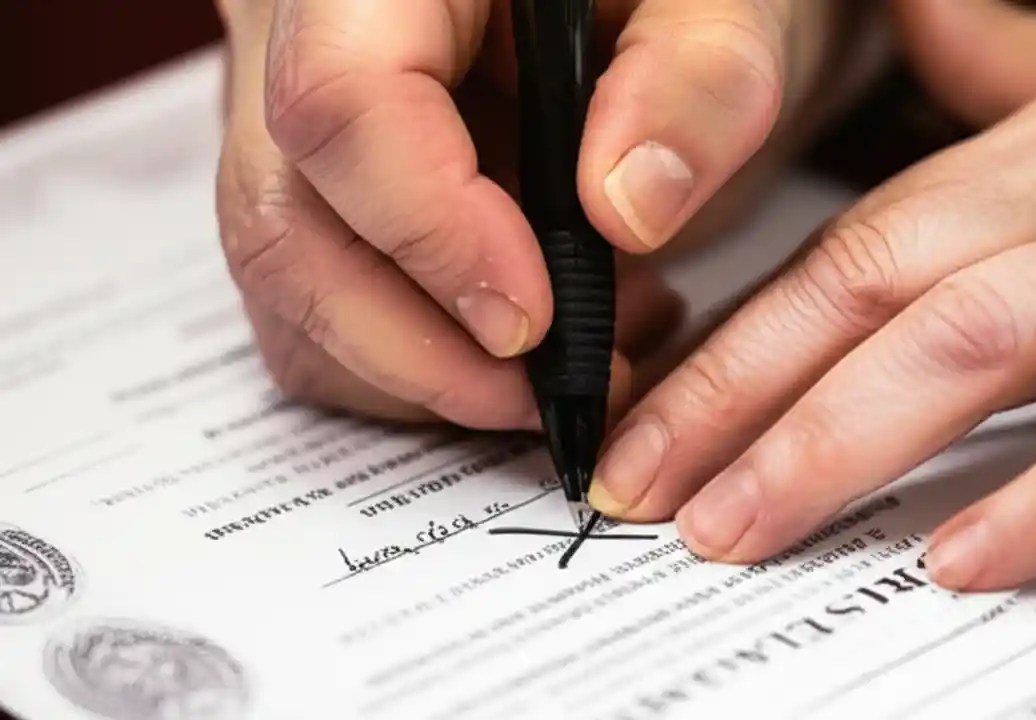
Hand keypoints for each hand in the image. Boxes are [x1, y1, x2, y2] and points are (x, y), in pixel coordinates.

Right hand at [212, 0, 861, 428]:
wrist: (650, 16)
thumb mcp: (732, 8)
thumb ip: (702, 81)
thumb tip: (627, 210)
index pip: (340, 98)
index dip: (430, 231)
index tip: (534, 320)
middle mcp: (306, 37)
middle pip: (285, 221)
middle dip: (423, 349)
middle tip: (561, 388)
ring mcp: (292, 123)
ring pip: (291, 290)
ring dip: (430, 368)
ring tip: (579, 352)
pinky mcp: (321, 196)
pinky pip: (321, 314)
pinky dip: (426, 364)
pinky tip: (540, 338)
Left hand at [588, 0, 1035, 590]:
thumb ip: (1004, 69)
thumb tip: (910, 18)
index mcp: (1035, 151)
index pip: (843, 253)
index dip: (731, 347)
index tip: (645, 431)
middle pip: (876, 294)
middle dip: (743, 402)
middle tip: (646, 495)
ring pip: (983, 343)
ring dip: (845, 444)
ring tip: (746, 530)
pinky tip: (965, 559)